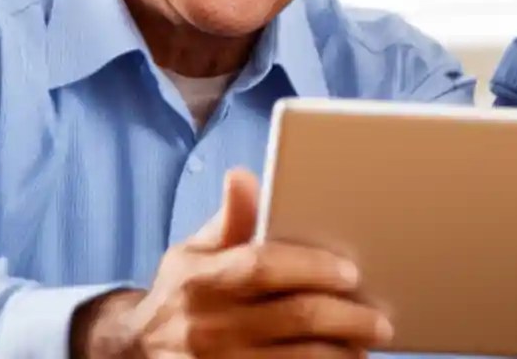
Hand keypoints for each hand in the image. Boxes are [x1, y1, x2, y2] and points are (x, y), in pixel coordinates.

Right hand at [72, 168, 392, 357]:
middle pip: (294, 317)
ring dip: (341, 352)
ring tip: (368, 343)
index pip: (263, 267)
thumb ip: (229, 219)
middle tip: (380, 319)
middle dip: (346, 317)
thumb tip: (242, 175)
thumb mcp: (192, 252)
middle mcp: (209, 325)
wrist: (136, 351)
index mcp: (202, 279)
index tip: (351, 272)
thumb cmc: (181, 293)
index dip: (312, 267)